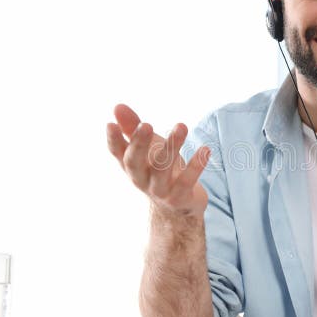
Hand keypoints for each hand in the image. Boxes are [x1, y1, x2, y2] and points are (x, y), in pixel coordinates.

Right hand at [106, 104, 209, 218]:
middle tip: (146, 124)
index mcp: (131, 165)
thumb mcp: (148, 147)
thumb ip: (133, 127)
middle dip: (139, 144)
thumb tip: (117, 106)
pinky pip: (187, 181)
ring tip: (181, 126)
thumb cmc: (159, 170)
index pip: (117, 152)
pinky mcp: (179, 198)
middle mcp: (141, 179)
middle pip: (134, 163)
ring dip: (172, 146)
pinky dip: (196, 165)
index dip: (113, 140)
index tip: (110, 124)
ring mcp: (159, 190)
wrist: (178, 209)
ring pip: (162, 169)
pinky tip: (206, 149)